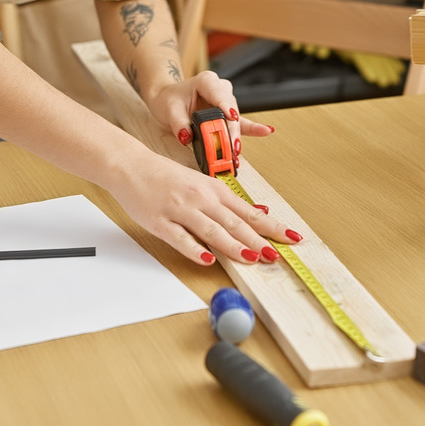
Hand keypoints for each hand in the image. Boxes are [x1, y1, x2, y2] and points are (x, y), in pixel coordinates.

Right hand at [104, 147, 300, 265]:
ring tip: (251, 258)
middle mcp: (201, 199)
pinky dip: (194, 249)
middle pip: (235, 223)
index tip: (292, 238)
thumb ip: (228, 202)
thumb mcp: (202, 184)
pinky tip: (207, 259)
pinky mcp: (160, 222)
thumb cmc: (167, 177)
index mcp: (214, 190)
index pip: (249, 212)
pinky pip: (180, 238)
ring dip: (233, 245)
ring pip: (212, 230)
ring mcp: (180, 210)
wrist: (132, 166)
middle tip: (277, 256)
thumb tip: (259, 212)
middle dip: (259, 240)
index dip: (272, 226)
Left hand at [144, 70, 273, 156]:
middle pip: (229, 111)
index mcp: (206, 81)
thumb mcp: (169, 110)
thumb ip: (178, 123)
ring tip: (236, 152)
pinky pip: (241, 123)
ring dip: (235, 136)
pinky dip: (251, 130)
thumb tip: (187, 137)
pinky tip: (266, 131)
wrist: (168, 99)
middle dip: (230, 131)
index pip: (218, 94)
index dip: (225, 107)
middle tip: (230, 147)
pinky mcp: (228, 114)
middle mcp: (220, 88)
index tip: (231, 118)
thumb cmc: (169, 100)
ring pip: (235, 119)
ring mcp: (226, 101)